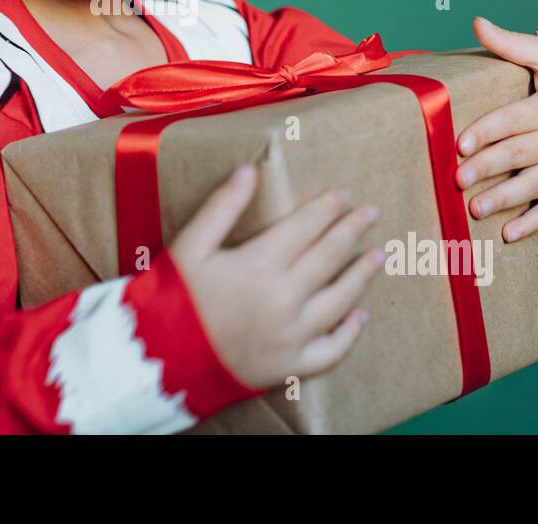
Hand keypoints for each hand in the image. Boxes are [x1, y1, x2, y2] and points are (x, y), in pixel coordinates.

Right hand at [168, 163, 386, 391]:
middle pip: (329, 258)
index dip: (327, 209)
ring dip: (361, 275)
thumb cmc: (172, 299)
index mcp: (259, 265)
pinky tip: (360, 317)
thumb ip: (221, 207)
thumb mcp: (189, 245)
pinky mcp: (290, 366)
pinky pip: (331, 351)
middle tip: (372, 214)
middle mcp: (284, 299)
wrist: (159, 360)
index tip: (344, 195)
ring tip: (378, 256)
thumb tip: (249, 170)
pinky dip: (350, 334)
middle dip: (352, 231)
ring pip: (339, 301)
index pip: (305, 228)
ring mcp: (291, 335)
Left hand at [455, 16, 537, 243]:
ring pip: (536, 185)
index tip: (461, 143)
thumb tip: (477, 22)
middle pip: (521, 155)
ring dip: (506, 199)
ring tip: (475, 208)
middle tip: (458, 179)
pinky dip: (534, 223)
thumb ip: (511, 43)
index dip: (488, 131)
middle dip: (489, 167)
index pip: (515, 120)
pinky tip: (509, 234)